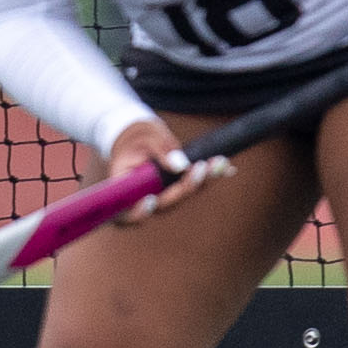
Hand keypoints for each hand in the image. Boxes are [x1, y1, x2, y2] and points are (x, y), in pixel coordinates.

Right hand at [105, 119, 231, 224]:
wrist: (139, 137)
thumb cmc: (137, 136)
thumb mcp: (146, 135)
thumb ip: (161, 150)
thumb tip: (181, 166)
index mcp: (122, 187)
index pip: (125, 211)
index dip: (138, 212)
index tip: (151, 200)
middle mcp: (140, 199)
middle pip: (163, 204)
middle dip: (186, 188)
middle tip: (201, 167)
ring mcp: (159, 198)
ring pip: (181, 197)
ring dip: (202, 182)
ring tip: (219, 163)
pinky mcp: (173, 191)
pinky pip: (190, 189)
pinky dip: (207, 178)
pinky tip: (225, 168)